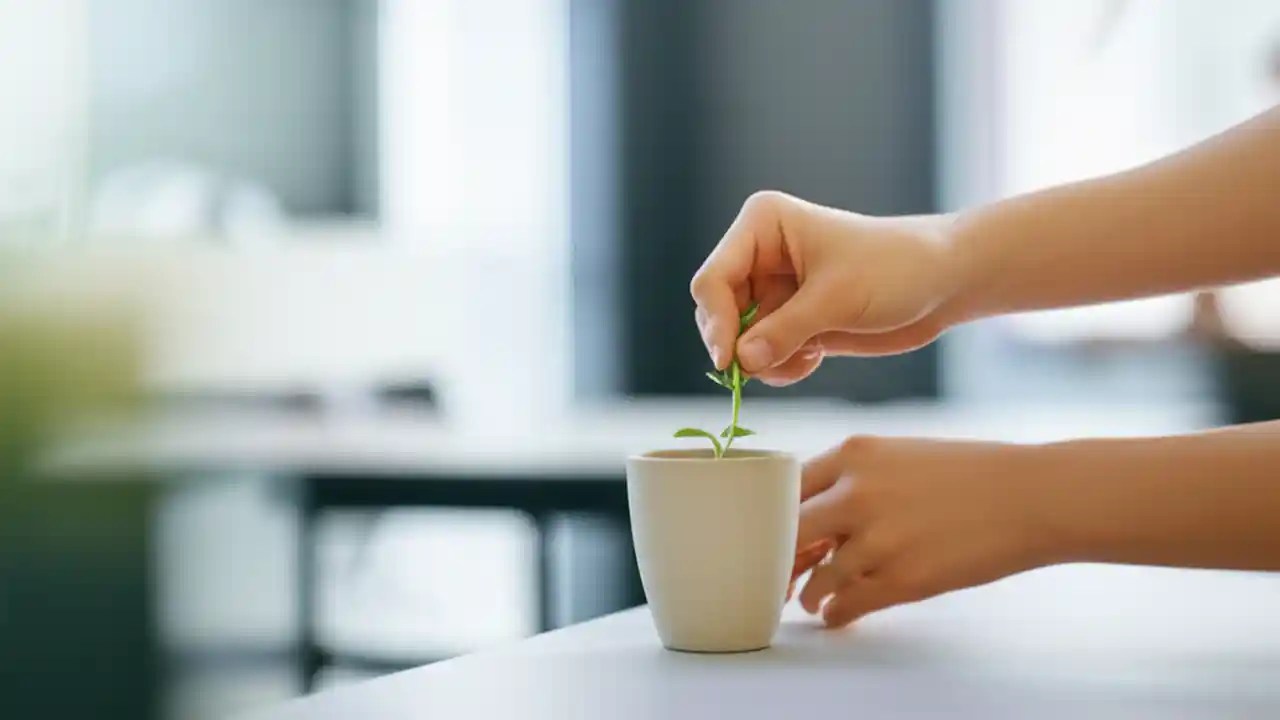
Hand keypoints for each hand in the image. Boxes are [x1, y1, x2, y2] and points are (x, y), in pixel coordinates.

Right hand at [690, 191, 963, 385]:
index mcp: (762, 226)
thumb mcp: (837, 298)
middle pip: (718, 312)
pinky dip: (781, 365)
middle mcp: (760, 255)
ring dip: (765, 360)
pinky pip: (763, 354)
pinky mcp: (791, 319)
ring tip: (805, 357)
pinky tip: (814, 358)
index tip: (729, 361)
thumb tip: (740, 362)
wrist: (943, 283)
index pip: (713, 279)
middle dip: (741, 345)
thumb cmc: (895, 269)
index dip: (716, 322)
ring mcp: (774, 289)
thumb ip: (783, 331)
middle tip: (767, 367)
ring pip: (739, 340)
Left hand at [793, 436, 1054, 627]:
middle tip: (774, 572)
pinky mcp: (902, 578)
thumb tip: (813, 518)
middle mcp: (857, 493)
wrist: (1031, 496)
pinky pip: (848, 603)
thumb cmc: (970, 473)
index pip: (785, 487)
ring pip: (818, 576)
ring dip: (809, 593)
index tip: (768, 530)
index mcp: (854, 454)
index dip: (772, 514)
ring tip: (809, 599)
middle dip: (778, 557)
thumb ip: (853, 479)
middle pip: (788, 533)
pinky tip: (836, 613)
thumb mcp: (900, 455)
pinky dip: (836, 612)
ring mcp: (878, 538)